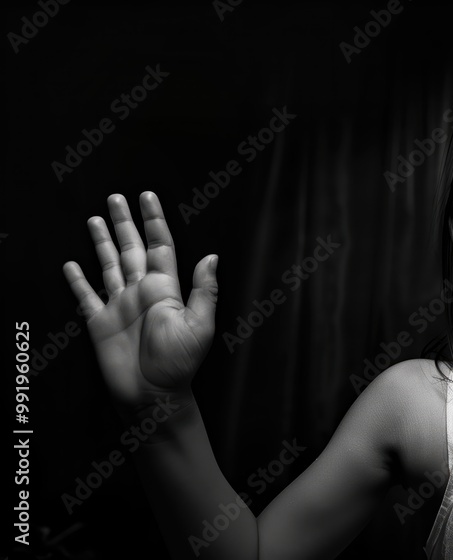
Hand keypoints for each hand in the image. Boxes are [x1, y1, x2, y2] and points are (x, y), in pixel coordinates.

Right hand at [63, 192, 217, 415]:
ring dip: (102, 242)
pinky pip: (86, 296)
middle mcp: (141, 291)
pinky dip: (78, 280)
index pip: (159, 246)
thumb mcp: (200, 326)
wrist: (153, 395)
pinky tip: (72, 264)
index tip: (148, 197)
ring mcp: (119, 305)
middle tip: (116, 197)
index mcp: (165, 288)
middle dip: (124, 222)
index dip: (154, 221)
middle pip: (131, 248)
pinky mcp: (99, 322)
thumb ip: (203, 290)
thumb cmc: (180, 363)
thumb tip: (211, 256)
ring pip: (109, 265)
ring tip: (94, 218)